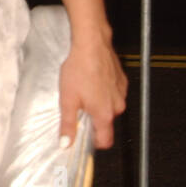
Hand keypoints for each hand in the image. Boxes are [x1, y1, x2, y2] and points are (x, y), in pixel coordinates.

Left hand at [58, 31, 127, 149]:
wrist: (91, 44)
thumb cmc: (80, 68)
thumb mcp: (68, 99)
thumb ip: (68, 124)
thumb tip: (66, 143)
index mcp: (104, 114)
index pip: (106, 141)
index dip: (94, 142)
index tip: (84, 136)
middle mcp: (117, 105)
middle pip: (106, 121)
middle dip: (92, 117)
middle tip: (78, 104)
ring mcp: (120, 92)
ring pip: (109, 106)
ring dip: (98, 102)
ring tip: (84, 88)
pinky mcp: (121, 80)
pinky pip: (113, 92)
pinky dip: (103, 90)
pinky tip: (91, 79)